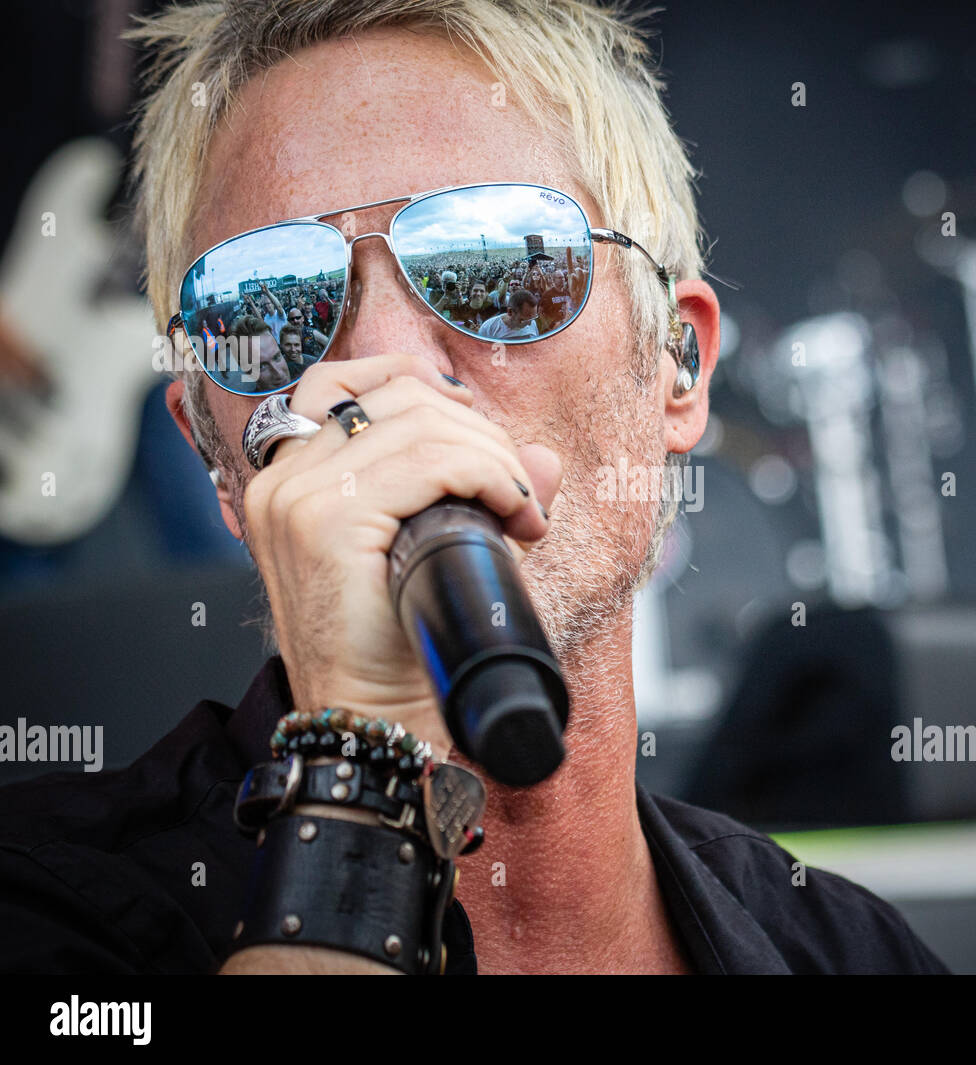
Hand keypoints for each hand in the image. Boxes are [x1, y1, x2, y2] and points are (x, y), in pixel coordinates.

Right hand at [241, 353, 562, 754]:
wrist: (375, 722)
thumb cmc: (401, 646)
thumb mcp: (440, 549)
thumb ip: (483, 491)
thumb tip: (543, 455)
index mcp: (289, 478)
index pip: (345, 380)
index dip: (426, 388)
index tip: (481, 434)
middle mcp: (281, 479)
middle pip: (397, 397)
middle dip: (479, 432)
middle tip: (520, 492)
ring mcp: (296, 497)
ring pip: (421, 422)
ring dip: (494, 456)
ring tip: (523, 509)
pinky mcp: (325, 521)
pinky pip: (430, 462)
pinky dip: (489, 474)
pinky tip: (515, 511)